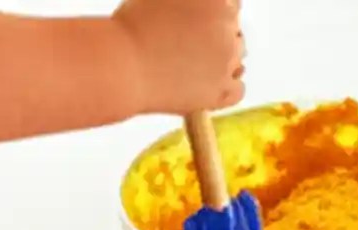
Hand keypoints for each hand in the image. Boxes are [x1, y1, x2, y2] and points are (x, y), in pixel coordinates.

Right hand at [113, 0, 245, 114]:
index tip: (199, 25)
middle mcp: (227, 26)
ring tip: (190, 66)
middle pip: (234, 31)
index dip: (213, 16)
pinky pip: (238, 90)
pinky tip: (207, 84)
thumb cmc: (131, 29)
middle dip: (216, 37)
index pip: (232, 5)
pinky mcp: (219, 91)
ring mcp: (226, 60)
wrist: (119, 65)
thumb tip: (193, 9)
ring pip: (238, 58)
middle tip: (189, 47)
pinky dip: (226, 88)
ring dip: (221, 60)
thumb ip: (188, 2)